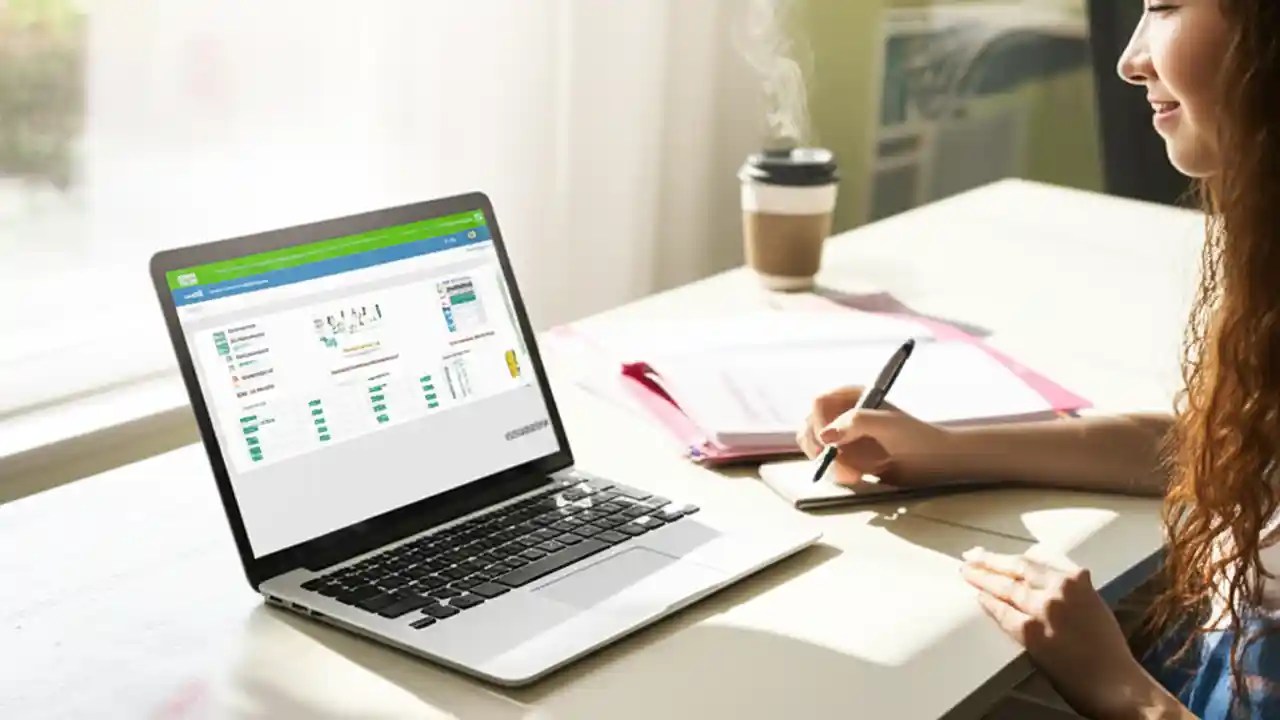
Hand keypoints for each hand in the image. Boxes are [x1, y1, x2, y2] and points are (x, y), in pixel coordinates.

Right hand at [796, 385, 956, 486]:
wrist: (935, 462)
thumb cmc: (917, 437)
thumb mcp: (889, 424)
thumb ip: (856, 422)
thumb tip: (826, 436)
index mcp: (852, 396)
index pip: (819, 403)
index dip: (819, 422)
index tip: (829, 442)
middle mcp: (843, 414)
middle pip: (811, 426)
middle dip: (819, 447)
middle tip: (831, 462)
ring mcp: (844, 437)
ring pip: (816, 448)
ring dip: (829, 464)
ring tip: (853, 474)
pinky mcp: (848, 458)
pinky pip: (828, 465)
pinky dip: (837, 473)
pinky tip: (857, 476)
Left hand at [961, 547, 1181, 718]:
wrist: (1116, 684)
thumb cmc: (1108, 650)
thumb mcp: (1094, 606)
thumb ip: (1071, 591)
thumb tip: (1047, 582)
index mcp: (1076, 581)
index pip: (1032, 563)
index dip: (1009, 558)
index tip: (992, 554)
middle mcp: (1058, 590)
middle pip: (1015, 569)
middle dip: (989, 562)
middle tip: (971, 557)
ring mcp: (1043, 609)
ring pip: (1005, 588)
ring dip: (982, 580)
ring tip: (968, 573)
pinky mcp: (1031, 632)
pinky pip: (1003, 613)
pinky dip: (990, 605)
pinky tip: (980, 599)